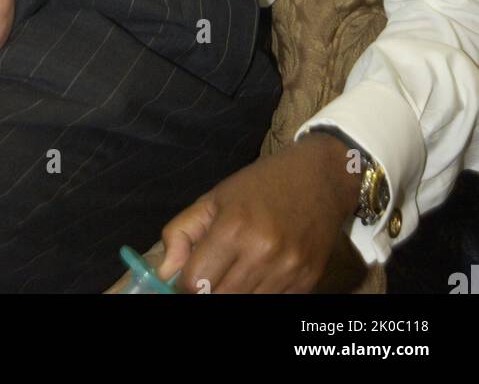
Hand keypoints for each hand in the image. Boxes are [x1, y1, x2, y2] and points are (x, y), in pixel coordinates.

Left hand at [157, 134, 361, 293]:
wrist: (320, 178)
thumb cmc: (261, 184)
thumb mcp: (214, 198)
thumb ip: (182, 233)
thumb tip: (164, 273)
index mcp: (233, 227)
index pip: (194, 282)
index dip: (184, 283)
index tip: (188, 276)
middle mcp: (261, 252)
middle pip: (218, 298)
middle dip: (208, 290)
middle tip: (211, 274)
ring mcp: (287, 271)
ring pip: (244, 305)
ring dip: (234, 293)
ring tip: (236, 271)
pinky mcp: (307, 282)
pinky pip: (272, 302)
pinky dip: (259, 294)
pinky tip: (260, 274)